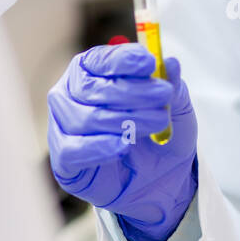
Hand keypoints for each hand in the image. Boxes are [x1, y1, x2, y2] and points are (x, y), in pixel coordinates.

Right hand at [47, 43, 197, 240]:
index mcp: (93, 72)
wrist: (159, 182)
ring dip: (125, 120)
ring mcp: (63, 126)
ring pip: (85, 118)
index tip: (150, 62)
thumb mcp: (176, 110)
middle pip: (91, 87)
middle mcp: (71, 94)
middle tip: (164, 95)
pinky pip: (74, 149)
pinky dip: (100, 147)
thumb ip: (173, 86)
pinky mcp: (64, 159)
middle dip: (131, 91)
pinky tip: (123, 146)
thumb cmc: (159, 136)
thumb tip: (171, 63)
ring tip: (156, 124)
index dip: (122, 59)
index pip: (98, 59)